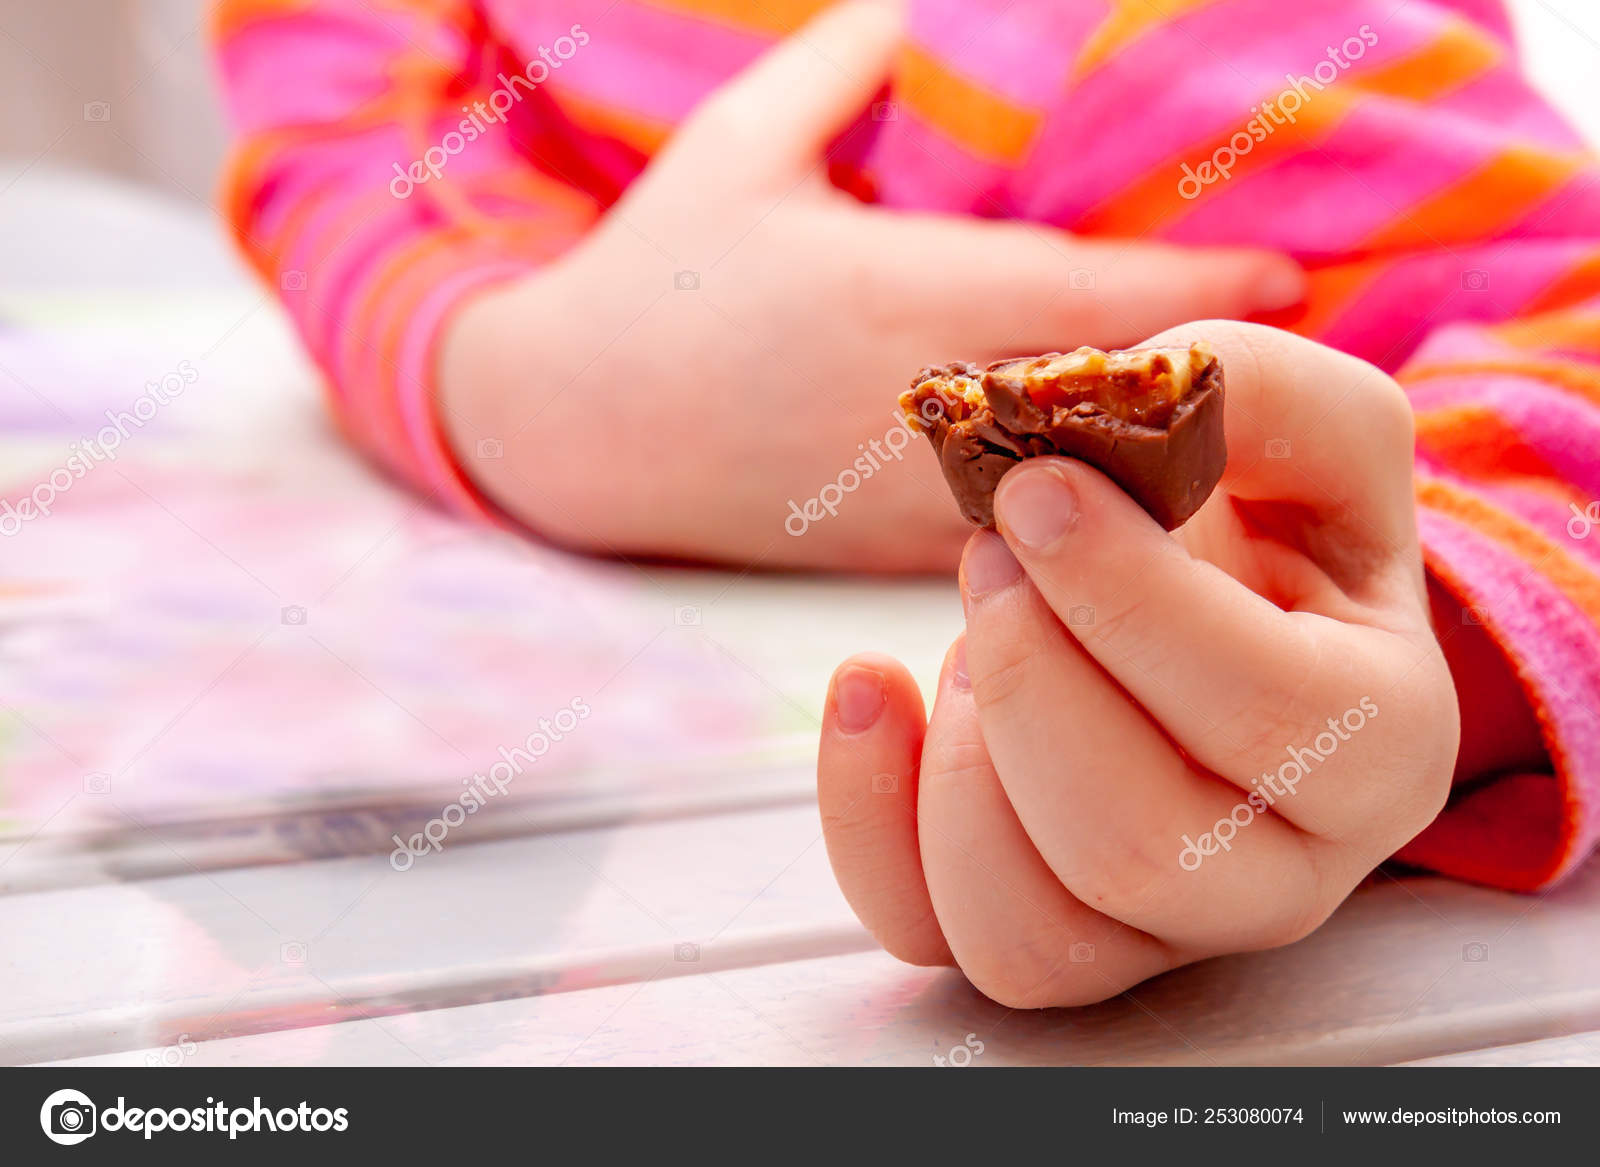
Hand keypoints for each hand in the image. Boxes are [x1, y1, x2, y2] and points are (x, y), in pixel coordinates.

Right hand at [438, 1, 1305, 569]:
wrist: (569, 429)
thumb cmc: (654, 280)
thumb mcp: (733, 151)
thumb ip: (835, 71)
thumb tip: (907, 4)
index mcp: (896, 291)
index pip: (1084, 291)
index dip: (1196, 288)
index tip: (1287, 280)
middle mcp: (916, 399)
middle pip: (1100, 402)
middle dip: (1202, 388)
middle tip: (1294, 369)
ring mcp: (902, 487)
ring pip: (1064, 488)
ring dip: (1154, 467)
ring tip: (1231, 442)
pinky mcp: (877, 543)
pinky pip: (1002, 539)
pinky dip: (1071, 525)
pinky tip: (1124, 515)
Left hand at [817, 321, 1461, 1005]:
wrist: (1225, 612)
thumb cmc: (1272, 527)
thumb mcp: (1305, 426)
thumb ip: (1256, 387)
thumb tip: (1124, 395)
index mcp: (1382, 744)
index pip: (1269, 714)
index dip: (1131, 600)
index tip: (1034, 489)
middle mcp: (1280, 874)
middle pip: (1136, 846)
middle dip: (1032, 677)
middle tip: (993, 550)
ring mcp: (1151, 927)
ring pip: (1029, 932)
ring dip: (963, 762)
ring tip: (968, 638)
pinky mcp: (1037, 931)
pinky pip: (928, 930)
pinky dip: (866, 812)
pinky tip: (871, 689)